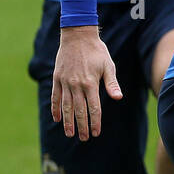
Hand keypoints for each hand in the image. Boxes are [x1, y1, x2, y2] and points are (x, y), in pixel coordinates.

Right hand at [51, 26, 122, 140]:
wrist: (77, 35)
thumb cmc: (96, 51)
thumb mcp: (108, 65)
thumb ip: (111, 83)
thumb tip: (118, 98)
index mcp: (91, 83)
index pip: (94, 108)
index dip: (95, 122)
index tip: (95, 133)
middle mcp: (77, 85)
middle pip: (79, 111)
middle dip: (82, 126)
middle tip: (83, 138)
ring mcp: (65, 82)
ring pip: (66, 106)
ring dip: (68, 121)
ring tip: (69, 134)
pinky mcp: (57, 78)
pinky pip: (55, 96)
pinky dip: (55, 108)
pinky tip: (57, 118)